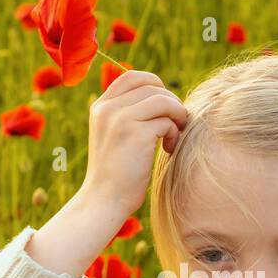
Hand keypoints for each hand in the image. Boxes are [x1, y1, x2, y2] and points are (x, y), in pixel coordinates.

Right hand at [81, 70, 187, 216]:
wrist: (104, 200)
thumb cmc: (116, 174)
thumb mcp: (114, 136)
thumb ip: (128, 114)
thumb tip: (162, 96)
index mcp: (100, 106)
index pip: (131, 76)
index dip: (155, 85)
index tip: (164, 107)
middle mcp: (107, 108)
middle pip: (152, 86)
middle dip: (171, 102)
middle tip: (176, 123)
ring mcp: (120, 118)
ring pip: (163, 100)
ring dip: (177, 115)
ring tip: (174, 135)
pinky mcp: (136, 133)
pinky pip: (167, 121)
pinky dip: (174, 133)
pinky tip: (167, 149)